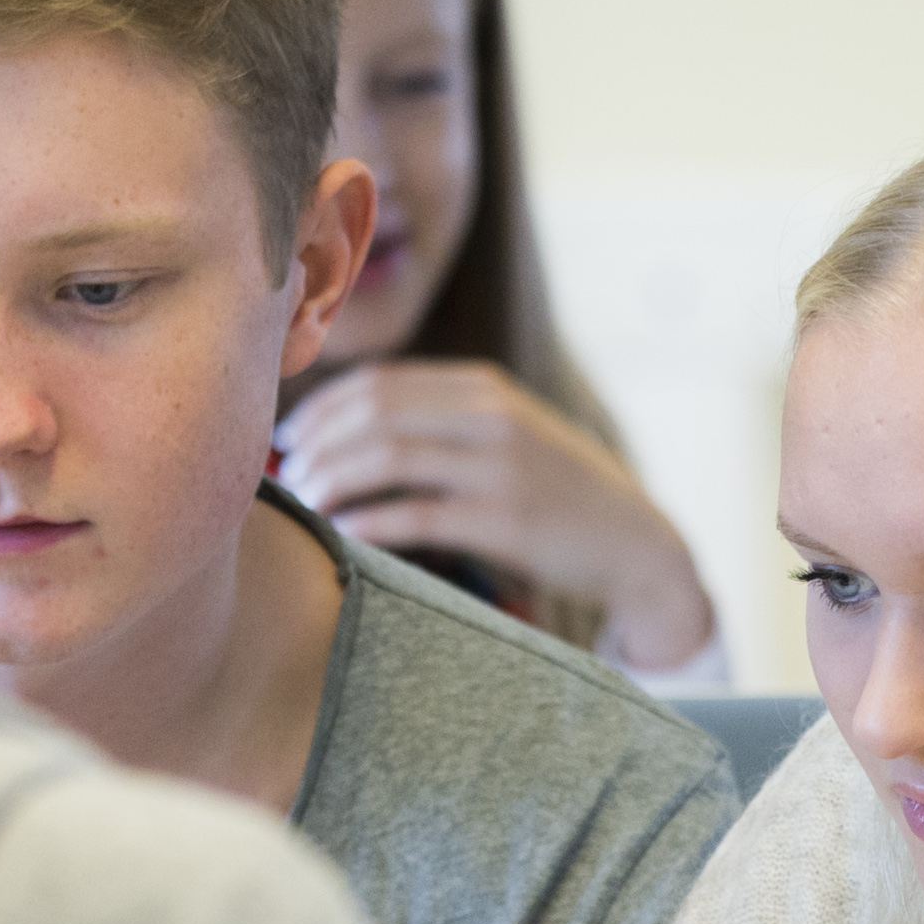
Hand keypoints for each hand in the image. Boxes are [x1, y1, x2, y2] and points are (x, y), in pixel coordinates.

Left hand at [275, 359, 719, 669]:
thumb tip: (355, 427)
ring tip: (306, 502)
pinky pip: (415, 515)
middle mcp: (492, 416)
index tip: (291, 436)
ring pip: (387, 455)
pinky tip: (341, 533)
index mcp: (486, 389)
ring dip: (332, 479)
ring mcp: (499, 467)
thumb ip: (449, 420)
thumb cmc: (561, 493)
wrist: (635, 541)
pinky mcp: (504, 520)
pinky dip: (367, 521)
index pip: (381, 382)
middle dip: (318, 442)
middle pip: (375, 412)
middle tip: (288, 473)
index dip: (323, 407)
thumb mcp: (512, 433)